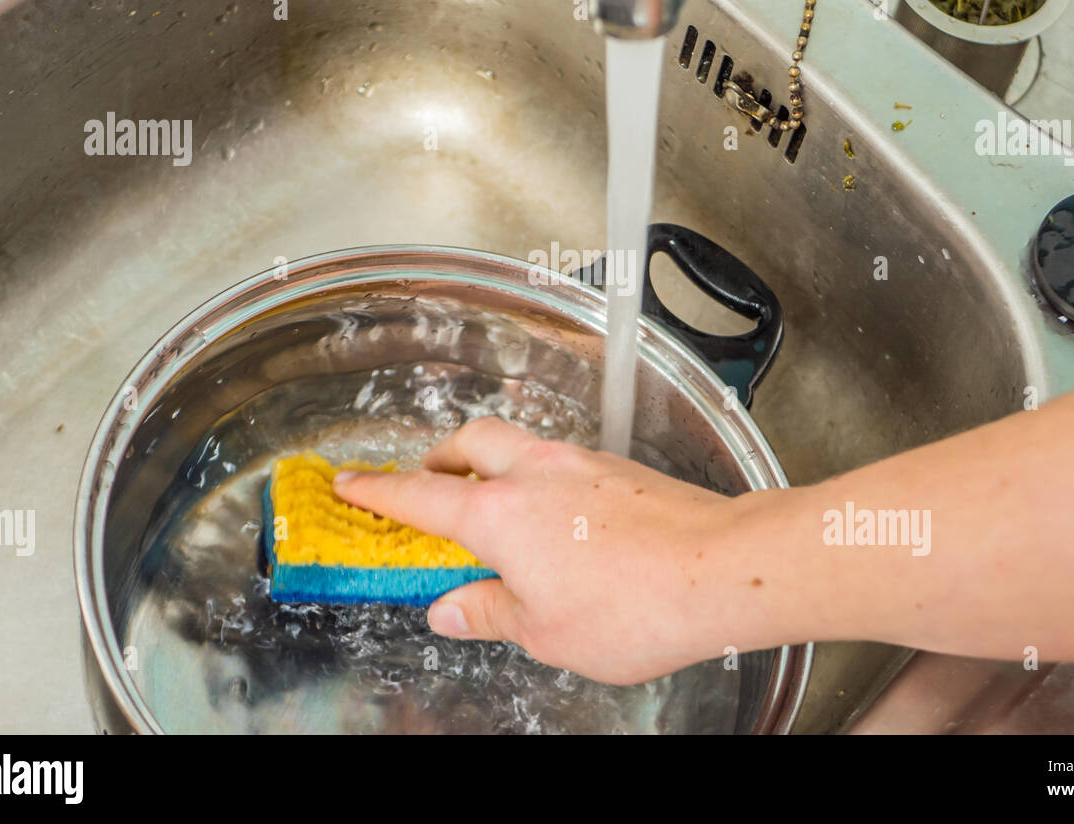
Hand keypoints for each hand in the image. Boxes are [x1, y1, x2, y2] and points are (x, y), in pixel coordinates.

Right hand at [333, 417, 763, 684]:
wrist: (723, 568)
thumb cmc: (634, 604)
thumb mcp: (544, 631)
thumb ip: (489, 613)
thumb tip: (451, 609)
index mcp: (499, 514)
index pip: (419, 497)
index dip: (377, 492)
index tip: (350, 484)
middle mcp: (536, 473)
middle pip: (469, 443)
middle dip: (439, 458)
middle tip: (427, 483)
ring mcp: (581, 463)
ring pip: (519, 444)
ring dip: (493, 463)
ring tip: (494, 503)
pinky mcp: (620, 469)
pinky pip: (561, 460)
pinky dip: (540, 477)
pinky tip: (556, 515)